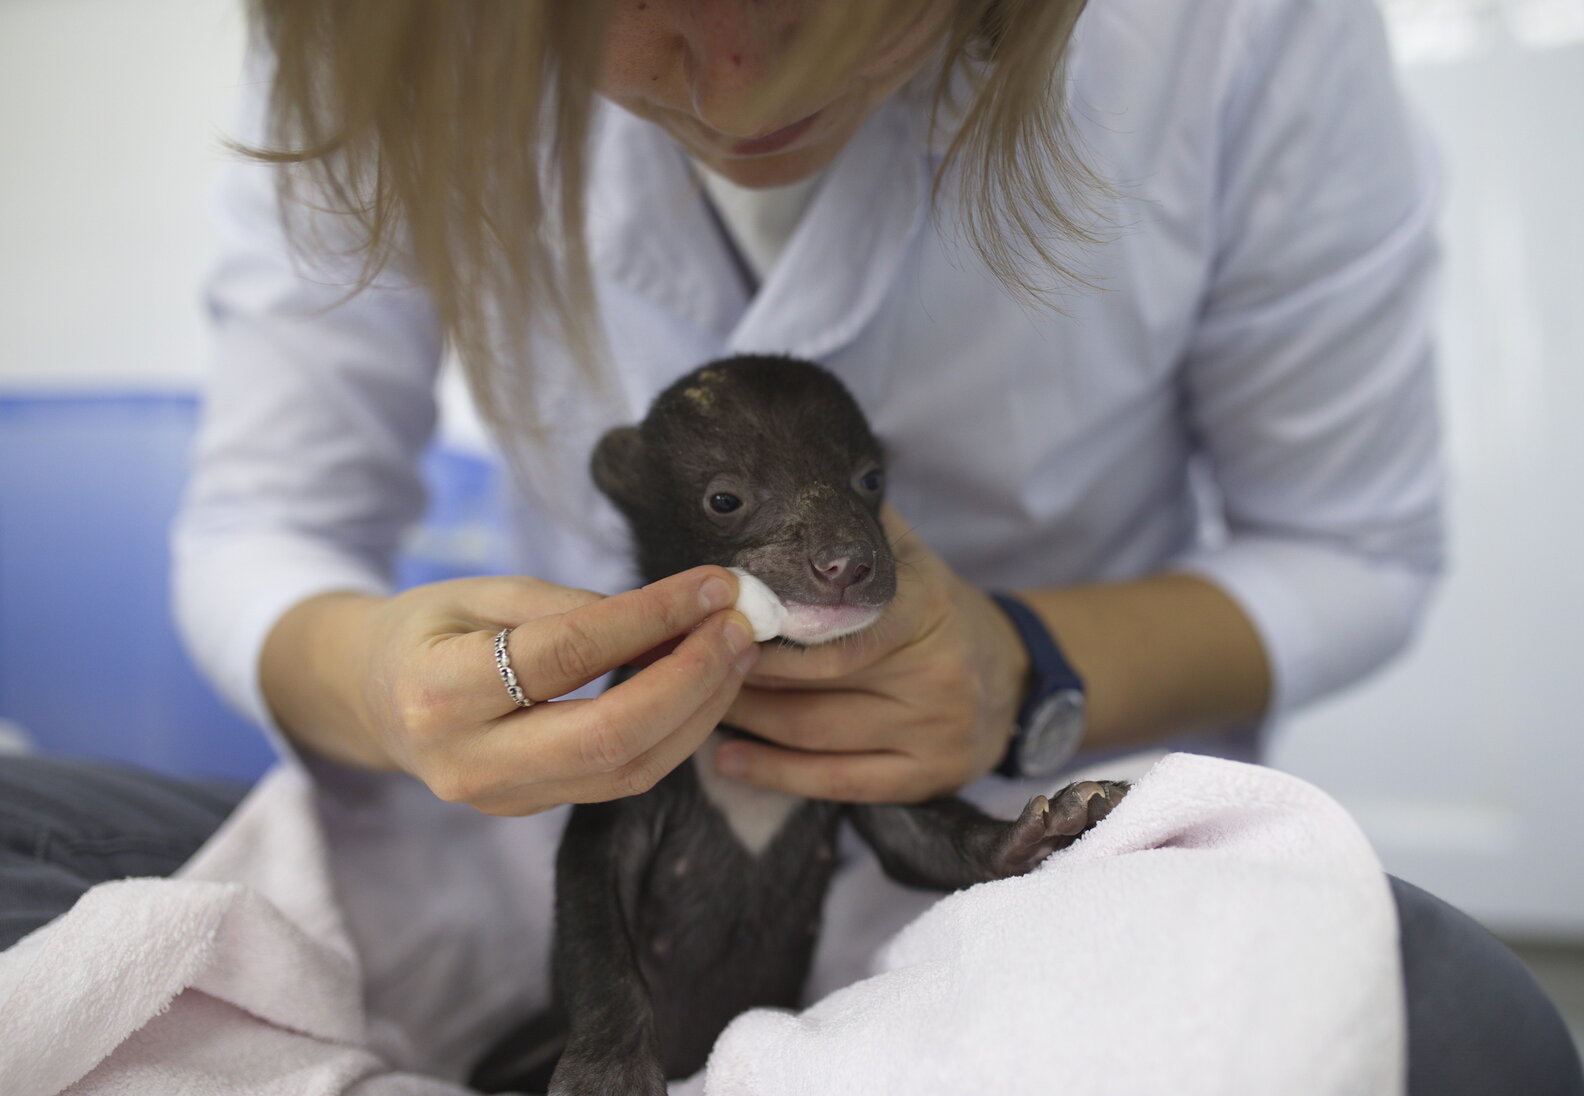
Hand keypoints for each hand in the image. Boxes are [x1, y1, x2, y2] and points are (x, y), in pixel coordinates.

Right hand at [261, 567, 758, 814]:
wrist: (368, 697)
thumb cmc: (426, 629)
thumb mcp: (477, 591)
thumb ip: (568, 605)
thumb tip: (673, 612)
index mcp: (439, 693)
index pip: (567, 654)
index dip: (651, 618)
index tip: (713, 585)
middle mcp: (468, 763)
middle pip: (611, 735)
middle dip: (694, 679)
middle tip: (743, 624)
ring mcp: (502, 801)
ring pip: (630, 770)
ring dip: (700, 710)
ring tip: (738, 649)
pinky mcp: (531, 811)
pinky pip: (621, 780)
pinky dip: (676, 731)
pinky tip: (705, 685)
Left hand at [717, 507, 1028, 801]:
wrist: (1015, 675)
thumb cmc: (939, 609)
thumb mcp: (911, 557)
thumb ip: (858, 529)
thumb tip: (785, 486)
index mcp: (926, 610)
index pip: (835, 634)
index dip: (768, 638)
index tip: (715, 628)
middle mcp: (936, 677)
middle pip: (817, 689)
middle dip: (741, 677)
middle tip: (683, 667)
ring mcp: (935, 733)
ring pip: (817, 737)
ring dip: (748, 723)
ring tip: (696, 703)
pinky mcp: (928, 779)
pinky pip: (839, 783)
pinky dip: (776, 775)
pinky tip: (729, 759)